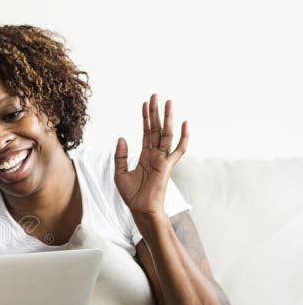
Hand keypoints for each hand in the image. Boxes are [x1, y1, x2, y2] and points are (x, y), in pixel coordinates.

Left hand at [114, 94, 188, 220]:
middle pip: (157, 129)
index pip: (146, 132)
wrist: (140, 209)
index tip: (145, 103)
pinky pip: (178, 150)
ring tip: (167, 102)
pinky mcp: (168, 166)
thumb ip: (121, 156)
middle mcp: (155, 155)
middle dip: (156, 112)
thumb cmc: (131, 195)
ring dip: (167, 118)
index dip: (146, 118)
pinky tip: (185, 124)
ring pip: (167, 134)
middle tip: (155, 95)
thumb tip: (122, 138)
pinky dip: (183, 137)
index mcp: (145, 155)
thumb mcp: (120, 173)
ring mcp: (163, 159)